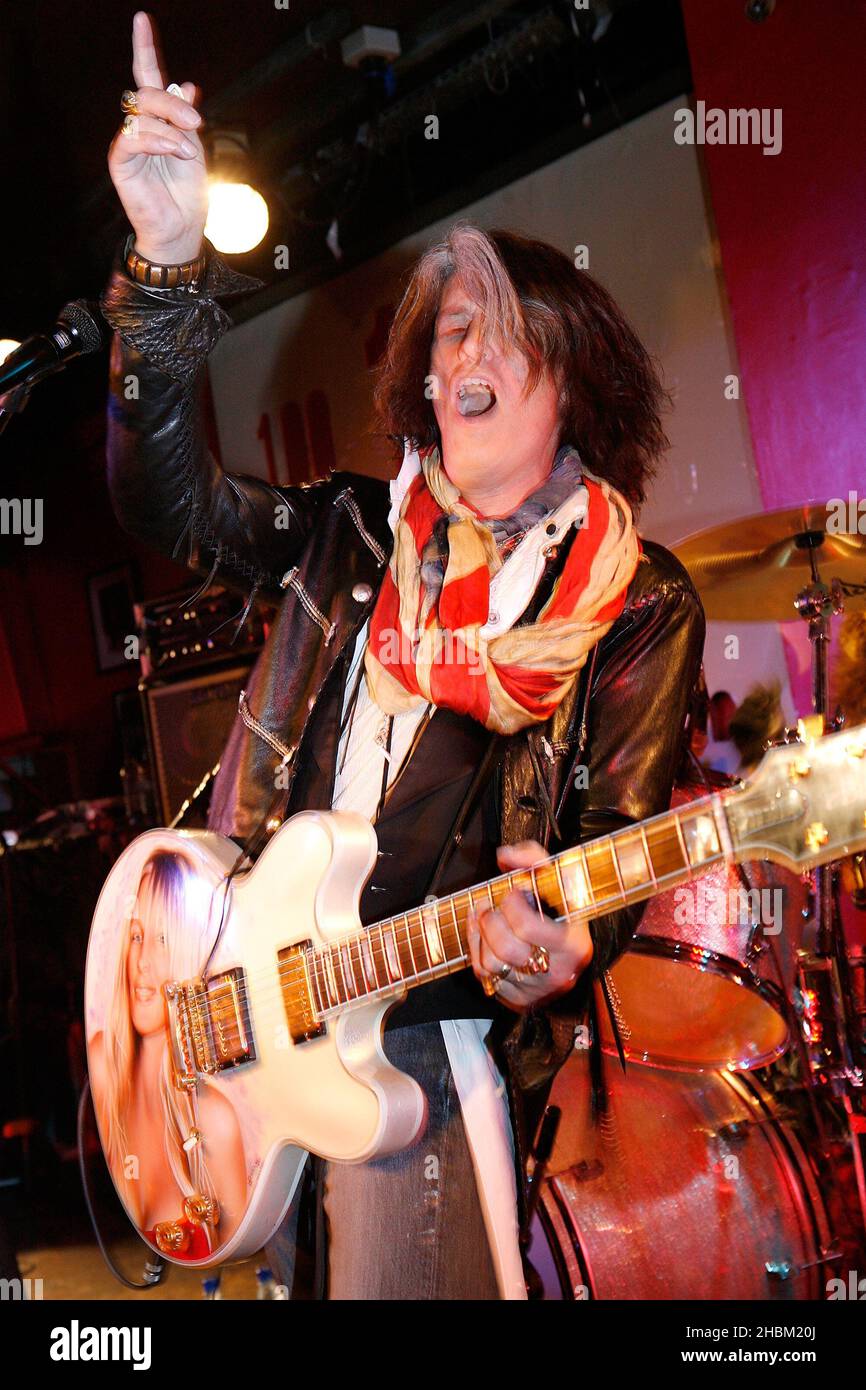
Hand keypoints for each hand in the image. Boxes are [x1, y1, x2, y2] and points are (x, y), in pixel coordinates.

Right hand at [107, 11, 208, 263]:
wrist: (181, 229)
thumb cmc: (188, 193)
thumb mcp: (195, 147)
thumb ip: (186, 117)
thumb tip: (185, 84)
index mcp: (159, 120)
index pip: (147, 78)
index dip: (144, 49)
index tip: (142, 19)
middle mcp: (140, 126)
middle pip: (147, 93)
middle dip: (172, 103)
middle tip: (196, 123)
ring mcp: (128, 142)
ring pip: (142, 113)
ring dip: (171, 128)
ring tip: (187, 150)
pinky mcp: (121, 160)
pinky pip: (133, 136)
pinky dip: (158, 140)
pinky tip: (174, 151)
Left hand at [467, 841, 592, 1011]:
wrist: (569, 949)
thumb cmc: (560, 909)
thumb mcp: (556, 880)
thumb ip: (533, 858)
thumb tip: (505, 855)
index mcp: (574, 945)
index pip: (528, 927)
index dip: (512, 905)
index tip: (514, 893)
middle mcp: (558, 972)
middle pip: (506, 948)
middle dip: (491, 921)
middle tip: (492, 906)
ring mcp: (538, 990)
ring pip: (492, 965)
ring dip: (480, 936)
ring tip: (486, 917)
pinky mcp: (519, 1001)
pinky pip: (485, 979)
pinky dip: (477, 953)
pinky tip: (481, 935)